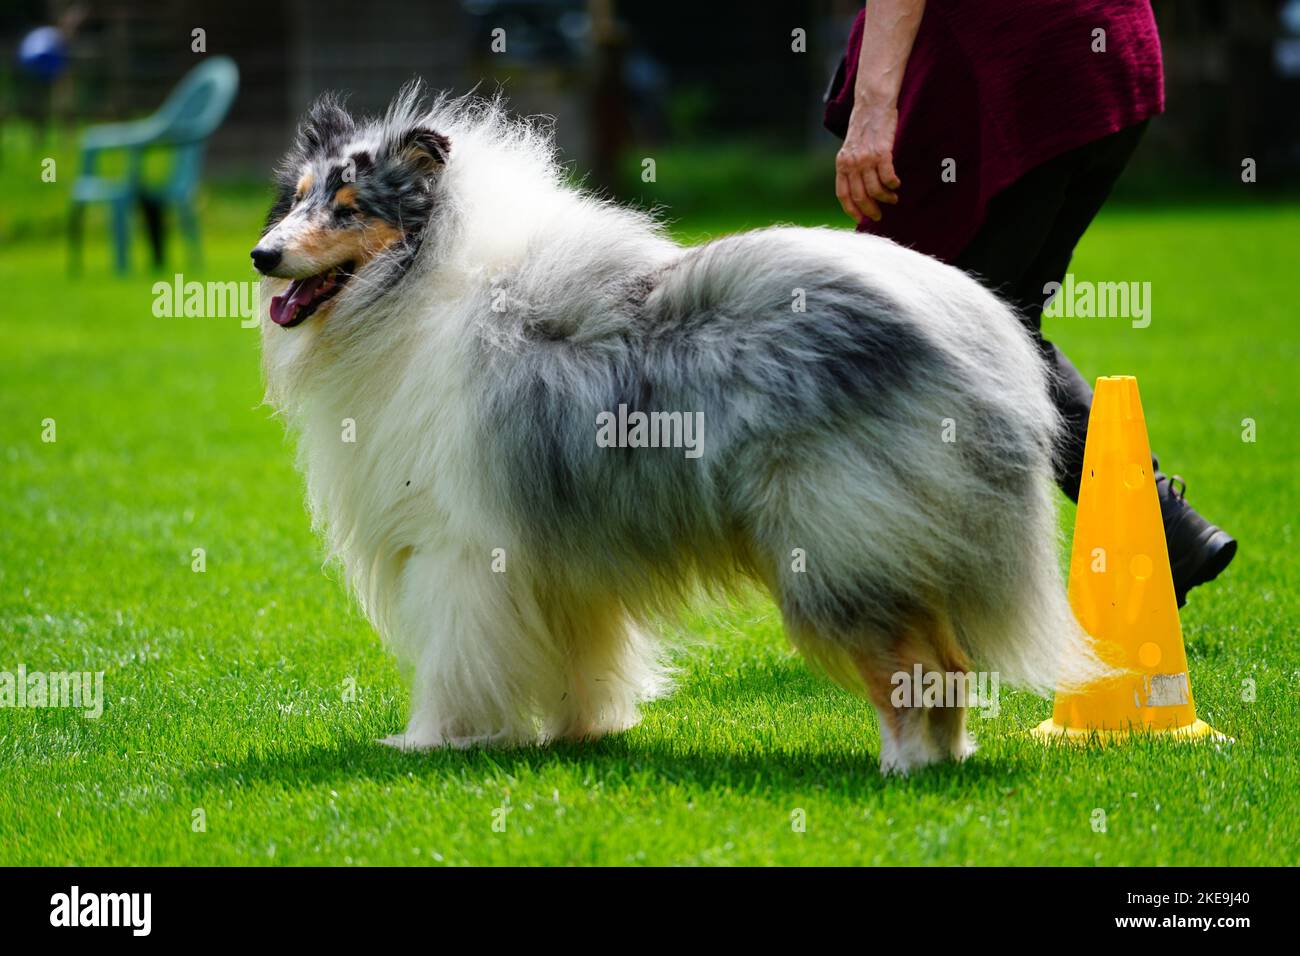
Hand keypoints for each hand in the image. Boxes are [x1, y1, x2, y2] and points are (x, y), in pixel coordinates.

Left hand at [835, 99, 899, 222]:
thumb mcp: (851, 148)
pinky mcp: (881, 153)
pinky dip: (893, 184)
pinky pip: (888, 177)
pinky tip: (897, 184)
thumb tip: (860, 188)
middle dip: (871, 210)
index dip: (851, 210)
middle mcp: (851, 164)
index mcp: (842, 164)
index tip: (860, 219)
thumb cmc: (865, 127)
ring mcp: (866, 159)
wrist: (872, 104)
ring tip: (892, 199)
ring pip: (875, 190)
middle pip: (860, 197)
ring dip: (886, 198)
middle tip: (879, 215)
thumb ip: (852, 166)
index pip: (843, 195)